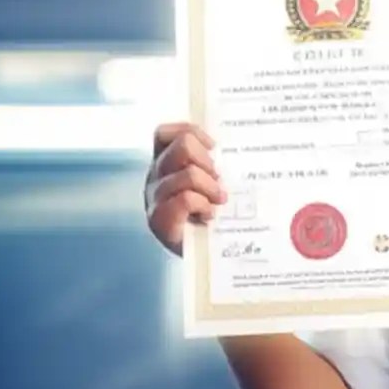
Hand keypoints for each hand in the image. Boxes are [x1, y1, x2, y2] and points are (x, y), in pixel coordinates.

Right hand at [145, 122, 226, 255]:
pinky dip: (203, 205)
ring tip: (218, 200)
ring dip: (211, 186)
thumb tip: (233, 146)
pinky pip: (185, 199)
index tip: (214, 148)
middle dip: (207, 160)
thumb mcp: (212, 181)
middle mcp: (155, 176)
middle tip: (219, 181)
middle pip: (182, 146)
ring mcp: (155, 198)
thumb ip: (213, 162)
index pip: (166, 133)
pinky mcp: (159, 220)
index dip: (192, 133)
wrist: (203, 255)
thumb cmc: (211, 215)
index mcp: (164, 163)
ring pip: (188, 174)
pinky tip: (209, 215)